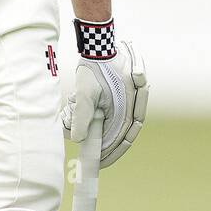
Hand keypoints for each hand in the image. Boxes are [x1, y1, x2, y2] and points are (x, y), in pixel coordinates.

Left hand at [63, 39, 147, 167]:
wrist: (100, 47)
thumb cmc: (94, 69)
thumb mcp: (84, 94)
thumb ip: (81, 117)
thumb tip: (77, 139)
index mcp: (127, 109)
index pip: (120, 139)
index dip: (110, 153)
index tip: (98, 163)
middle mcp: (133, 108)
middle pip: (123, 136)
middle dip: (109, 149)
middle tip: (96, 160)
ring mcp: (130, 102)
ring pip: (121, 127)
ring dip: (107, 135)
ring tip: (91, 139)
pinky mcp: (124, 97)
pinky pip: (119, 117)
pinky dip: (108, 124)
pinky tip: (94, 125)